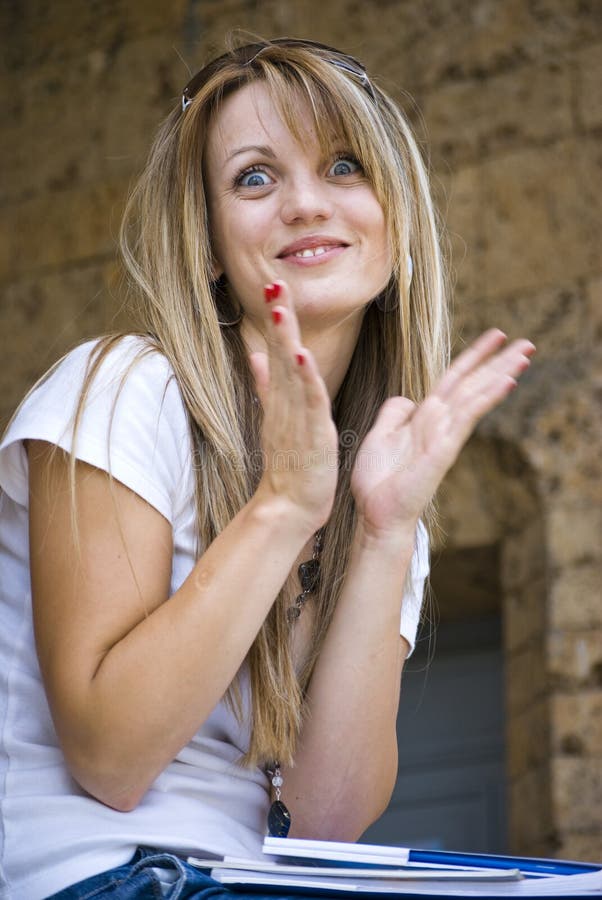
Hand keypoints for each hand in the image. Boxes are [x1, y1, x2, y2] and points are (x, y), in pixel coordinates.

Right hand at [249, 281, 338, 532]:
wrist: (287, 506)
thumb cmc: (288, 464)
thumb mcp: (276, 418)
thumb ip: (267, 386)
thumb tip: (255, 356)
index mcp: (281, 398)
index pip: (276, 351)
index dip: (276, 319)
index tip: (275, 286)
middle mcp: (285, 403)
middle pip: (279, 354)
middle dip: (278, 318)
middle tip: (273, 283)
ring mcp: (295, 418)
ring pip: (291, 373)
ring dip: (285, 341)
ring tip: (280, 310)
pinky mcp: (310, 434)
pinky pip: (308, 402)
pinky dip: (306, 378)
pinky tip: (302, 356)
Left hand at [350, 329, 535, 538]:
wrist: (377, 513)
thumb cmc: (378, 481)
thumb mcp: (380, 435)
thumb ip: (395, 414)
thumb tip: (408, 398)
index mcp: (425, 417)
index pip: (454, 378)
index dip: (474, 356)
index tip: (496, 336)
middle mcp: (440, 422)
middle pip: (473, 383)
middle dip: (499, 361)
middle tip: (529, 343)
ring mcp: (445, 435)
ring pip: (476, 394)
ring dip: (501, 372)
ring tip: (526, 353)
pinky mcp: (445, 450)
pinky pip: (468, 417)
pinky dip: (486, 398)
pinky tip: (506, 382)